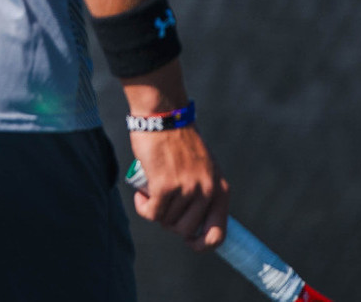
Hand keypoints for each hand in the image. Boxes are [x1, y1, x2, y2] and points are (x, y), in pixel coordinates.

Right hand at [129, 125, 228, 250]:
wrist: (163, 116)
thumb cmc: (178, 141)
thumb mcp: (202, 168)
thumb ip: (201, 191)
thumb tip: (190, 222)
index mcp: (220, 189)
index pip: (218, 234)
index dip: (201, 244)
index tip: (188, 241)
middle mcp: (207, 192)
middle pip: (184, 230)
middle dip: (169, 222)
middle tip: (161, 205)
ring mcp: (187, 189)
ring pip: (165, 221)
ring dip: (153, 211)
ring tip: (149, 192)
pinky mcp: (165, 185)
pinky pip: (151, 213)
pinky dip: (143, 207)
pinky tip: (140, 195)